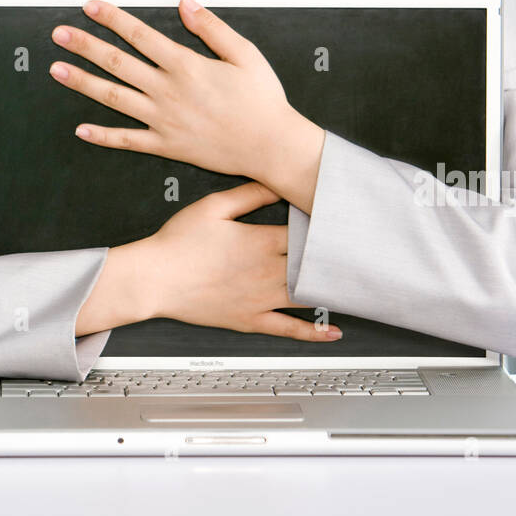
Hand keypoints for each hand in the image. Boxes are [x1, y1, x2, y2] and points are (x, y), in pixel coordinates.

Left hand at [50, 0, 320, 191]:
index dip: (112, 18)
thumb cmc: (262, 100)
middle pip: (117, 63)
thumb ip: (212, 28)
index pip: (139, 35)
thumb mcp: (245, 54)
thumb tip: (185, 4)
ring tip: (57, 70)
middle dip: (85, 46)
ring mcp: (163, 120)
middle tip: (59, 34)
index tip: (89, 6)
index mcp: (186, 65)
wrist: (271, 146)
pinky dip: (103, 136)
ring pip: (114, 98)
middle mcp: (168, 91)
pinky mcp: (166, 145)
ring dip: (83, 83)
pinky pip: (128, 140)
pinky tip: (81, 129)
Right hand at [142, 181, 341, 340]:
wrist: (155, 279)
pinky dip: (314, 332)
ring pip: (308, 295)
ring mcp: (261, 298)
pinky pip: (289, 329)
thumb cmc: (178, 242)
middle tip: (361, 254)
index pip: (306, 232)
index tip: (344, 221)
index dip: (325, 227)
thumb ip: (250, 194)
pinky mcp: (252, 319)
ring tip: (356, 285)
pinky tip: (334, 331)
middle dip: (336, 258)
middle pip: (314, 264)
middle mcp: (267, 271)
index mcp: (260, 241)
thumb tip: (277, 182)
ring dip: (332, 290)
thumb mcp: (213, 207)